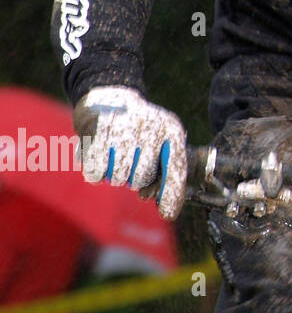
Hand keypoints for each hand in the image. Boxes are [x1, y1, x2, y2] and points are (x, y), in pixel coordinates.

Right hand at [73, 86, 187, 220]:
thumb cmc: (142, 128)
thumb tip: (163, 207)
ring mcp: (122, 130)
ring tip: (117, 153)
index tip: (168, 214)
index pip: (175, 167)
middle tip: (131, 160)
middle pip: (141, 178)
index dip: (172, 193)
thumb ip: (166, 171)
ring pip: (118, 177)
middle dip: (135, 177)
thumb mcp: (163, 141)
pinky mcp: (96, 134)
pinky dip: (96, 171)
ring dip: (116, 173)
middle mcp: (149, 128)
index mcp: (170, 130)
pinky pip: (96, 173)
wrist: (111, 98)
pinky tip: (101, 155)